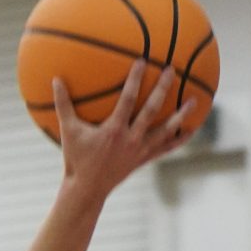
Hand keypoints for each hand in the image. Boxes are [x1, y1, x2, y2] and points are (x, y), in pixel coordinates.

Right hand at [53, 63, 197, 203]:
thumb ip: (63, 104)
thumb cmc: (76, 158)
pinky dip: (179, 139)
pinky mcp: (145, 159)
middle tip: (172, 70)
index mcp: (114, 130)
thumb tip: (55, 79)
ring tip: (194, 100)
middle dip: (162, 89)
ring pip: (165, 130)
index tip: (143, 60)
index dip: (135, 79)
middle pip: (152, 110)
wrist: (87, 190)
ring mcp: (140, 150)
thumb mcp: (68, 131)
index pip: (128, 99)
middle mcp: (131, 139)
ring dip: (181, 115)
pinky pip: (166, 148)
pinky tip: (192, 129)